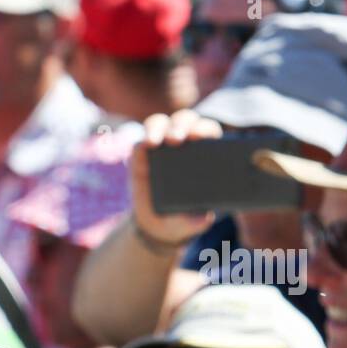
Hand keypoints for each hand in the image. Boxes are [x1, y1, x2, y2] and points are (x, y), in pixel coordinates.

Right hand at [129, 110, 222, 245]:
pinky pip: (140, 142)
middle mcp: (181, 145)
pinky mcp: (140, 157)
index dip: (204, 129)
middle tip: (177, 138)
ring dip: (159, 128)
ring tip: (154, 141)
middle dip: (182, 124)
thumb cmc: (181, 218)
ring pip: (160, 123)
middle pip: (184, 121)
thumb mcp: (191, 223)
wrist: (156, 226)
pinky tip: (144, 146)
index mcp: (203, 154)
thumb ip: (198, 221)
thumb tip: (205, 218)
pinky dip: (142, 140)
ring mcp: (159, 148)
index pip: (207, 132)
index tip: (199, 137)